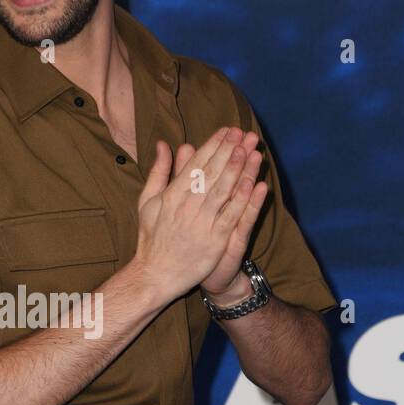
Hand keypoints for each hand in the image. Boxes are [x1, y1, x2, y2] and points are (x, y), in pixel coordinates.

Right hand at [134, 125, 268, 308]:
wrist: (155, 274)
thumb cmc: (151, 237)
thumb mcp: (147, 201)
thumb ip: (158, 172)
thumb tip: (162, 144)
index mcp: (172, 194)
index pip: (196, 164)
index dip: (213, 145)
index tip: (227, 130)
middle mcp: (187, 206)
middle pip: (212, 173)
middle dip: (229, 150)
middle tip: (244, 132)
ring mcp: (202, 223)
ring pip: (224, 190)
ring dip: (239, 168)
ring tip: (251, 149)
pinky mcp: (215, 240)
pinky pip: (232, 215)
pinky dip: (244, 199)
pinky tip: (256, 183)